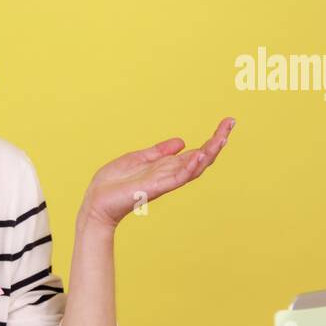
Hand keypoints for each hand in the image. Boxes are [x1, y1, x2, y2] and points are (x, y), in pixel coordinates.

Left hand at [80, 117, 234, 230]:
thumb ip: (158, 152)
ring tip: (222, 137)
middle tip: (230, 123)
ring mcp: (163, 182)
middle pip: (200, 159)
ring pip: (193, 168)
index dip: (211, 139)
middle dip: (216, 142)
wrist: (96, 202)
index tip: (226, 123)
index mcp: (165, 167)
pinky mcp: (153, 188)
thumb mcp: (136, 159)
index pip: (195, 153)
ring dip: (209, 152)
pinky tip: (199, 155)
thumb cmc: (112, 184)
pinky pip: (176, 178)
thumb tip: (181, 142)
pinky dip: (188, 167)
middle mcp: (168, 175)